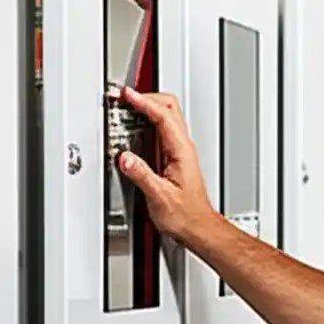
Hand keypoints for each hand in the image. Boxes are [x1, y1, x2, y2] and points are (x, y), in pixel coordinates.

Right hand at [114, 86, 214, 239]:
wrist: (198, 229)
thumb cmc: (186, 217)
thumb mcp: (159, 197)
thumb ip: (141, 175)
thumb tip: (125, 158)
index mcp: (181, 152)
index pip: (164, 116)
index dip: (144, 102)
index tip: (128, 95)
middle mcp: (183, 148)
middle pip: (169, 108)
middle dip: (146, 97)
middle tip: (125, 97)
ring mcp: (180, 152)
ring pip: (166, 117)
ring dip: (147, 108)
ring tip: (127, 106)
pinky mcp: (174, 159)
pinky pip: (161, 131)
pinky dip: (147, 123)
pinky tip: (135, 127)